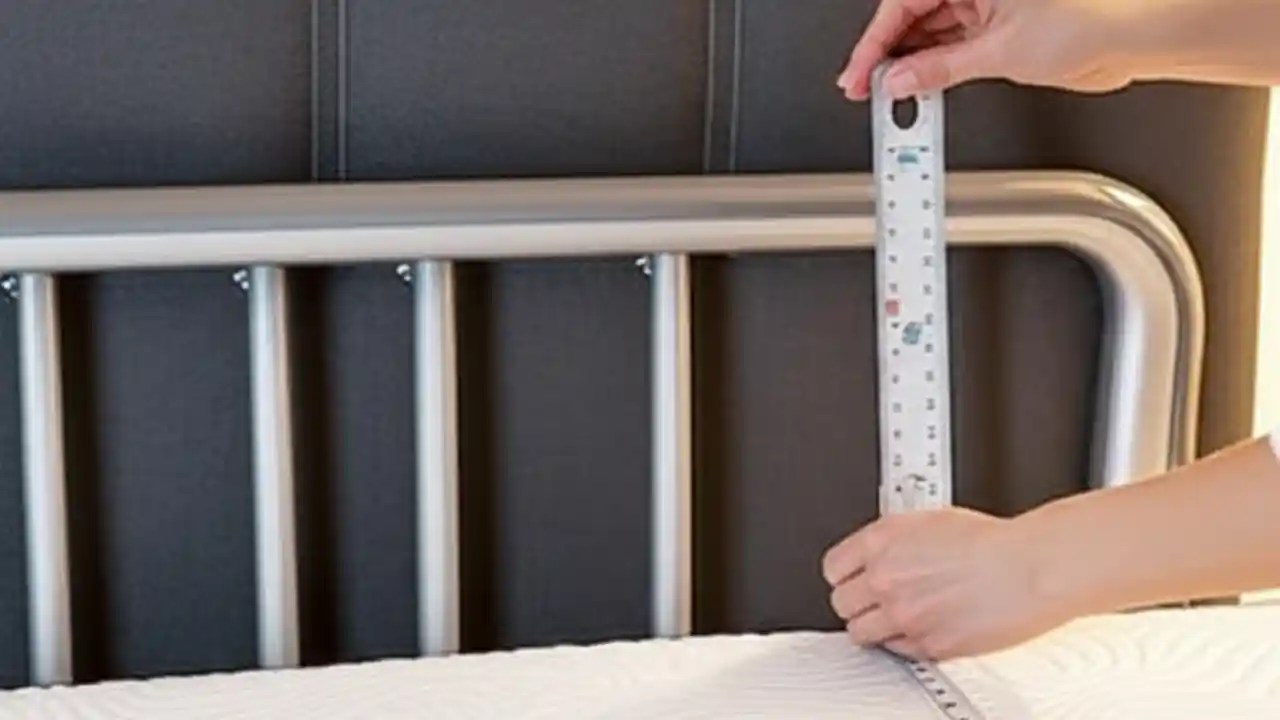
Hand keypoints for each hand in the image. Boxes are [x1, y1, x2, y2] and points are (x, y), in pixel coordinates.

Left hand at [822, 507, 1071, 660]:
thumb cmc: (993, 541)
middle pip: (841, 603)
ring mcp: (904, 615)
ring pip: (861, 633)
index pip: (833, 568)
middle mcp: (886, 579)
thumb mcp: (929, 521)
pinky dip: (906, 642)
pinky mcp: (927, 645)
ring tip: (894, 616)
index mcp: (882, 542)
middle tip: (873, 600)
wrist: (1030, 567)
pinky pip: (897, 650)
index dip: (844, 575)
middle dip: (856, 602)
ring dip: (874, 626)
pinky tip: (924, 625)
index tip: (851, 579)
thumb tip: (878, 550)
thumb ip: (894, 539)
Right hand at [837, 0, 1144, 99]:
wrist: (1135, 37)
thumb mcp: (999, 53)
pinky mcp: (996, 23)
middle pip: (911, 16)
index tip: (859, 75)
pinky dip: (935, 65)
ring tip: (896, 95)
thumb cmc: (1089, 22)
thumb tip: (902, 82)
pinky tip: (920, 86)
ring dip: (911, 63)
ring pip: (929, 31)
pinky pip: (951, 42)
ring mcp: (986, 3)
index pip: (902, 4)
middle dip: (889, 55)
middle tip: (871, 90)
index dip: (875, 44)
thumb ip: (941, 70)